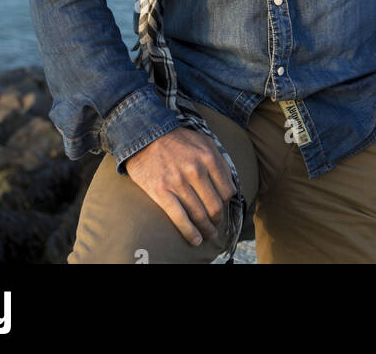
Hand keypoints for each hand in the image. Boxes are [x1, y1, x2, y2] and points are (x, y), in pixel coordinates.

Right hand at [124, 125, 236, 247]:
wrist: (145, 135)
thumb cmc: (177, 139)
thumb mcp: (204, 141)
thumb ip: (219, 161)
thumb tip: (229, 184)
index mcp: (209, 157)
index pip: (227, 190)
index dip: (226, 203)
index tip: (223, 208)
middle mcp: (196, 171)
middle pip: (215, 206)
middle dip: (218, 220)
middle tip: (216, 226)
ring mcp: (178, 183)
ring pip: (199, 214)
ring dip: (207, 229)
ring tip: (209, 236)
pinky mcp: (162, 192)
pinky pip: (180, 218)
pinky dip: (190, 233)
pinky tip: (196, 240)